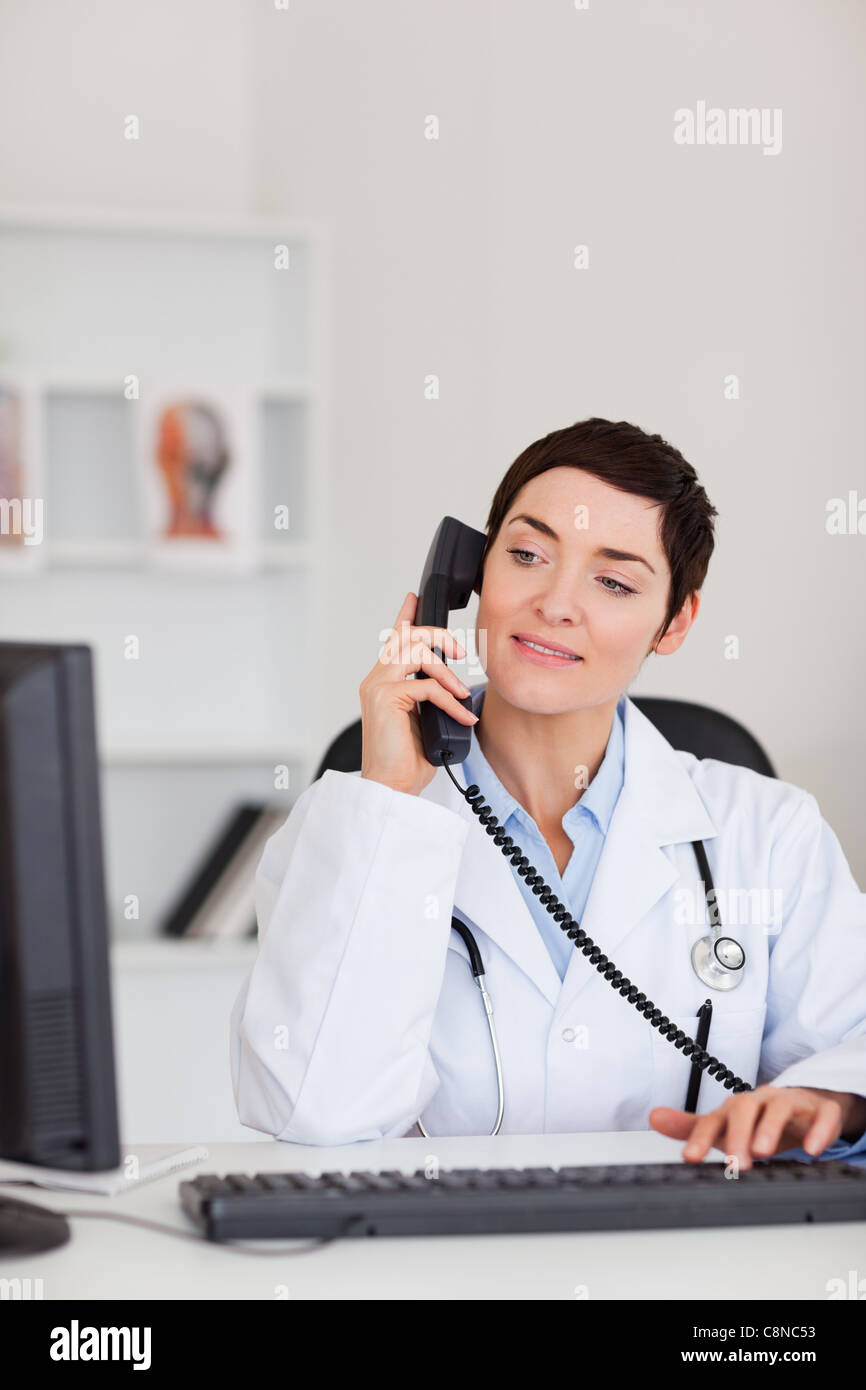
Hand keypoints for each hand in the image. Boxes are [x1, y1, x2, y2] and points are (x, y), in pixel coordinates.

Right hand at [359, 591, 476, 796]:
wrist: (391, 786)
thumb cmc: (406, 760)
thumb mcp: (424, 720)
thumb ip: (429, 697)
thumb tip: (454, 688)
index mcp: (382, 682)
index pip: (393, 640)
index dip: (405, 617)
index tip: (414, 598)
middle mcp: (375, 680)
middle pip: (408, 638)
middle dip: (438, 637)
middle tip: (460, 652)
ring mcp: (378, 687)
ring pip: (416, 653)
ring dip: (447, 672)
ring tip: (462, 695)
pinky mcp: (386, 698)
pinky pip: (427, 686)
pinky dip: (450, 700)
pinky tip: (463, 716)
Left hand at [649, 1085, 865, 1169]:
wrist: (805, 1106)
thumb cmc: (759, 1119)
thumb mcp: (725, 1125)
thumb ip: (691, 1126)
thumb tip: (653, 1117)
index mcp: (736, 1107)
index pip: (714, 1119)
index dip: (700, 1138)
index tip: (690, 1158)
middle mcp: (760, 1101)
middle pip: (746, 1108)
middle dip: (738, 1134)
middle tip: (734, 1162)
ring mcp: (791, 1103)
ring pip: (780, 1108)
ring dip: (770, 1129)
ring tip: (763, 1152)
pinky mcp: (821, 1111)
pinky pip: (822, 1117)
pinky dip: (817, 1131)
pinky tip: (812, 1150)